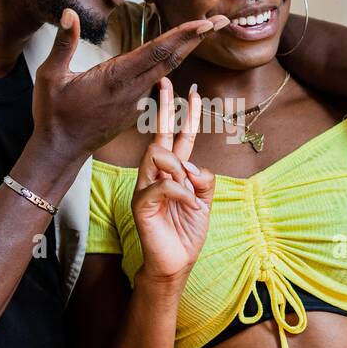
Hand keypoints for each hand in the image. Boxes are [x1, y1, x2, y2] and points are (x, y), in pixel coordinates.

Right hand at [32, 8, 229, 165]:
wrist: (61, 150)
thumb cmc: (53, 114)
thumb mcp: (50, 76)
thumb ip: (63, 43)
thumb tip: (68, 12)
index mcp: (116, 78)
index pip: (158, 52)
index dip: (183, 35)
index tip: (206, 23)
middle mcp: (133, 89)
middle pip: (172, 59)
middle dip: (198, 38)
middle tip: (223, 21)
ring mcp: (136, 100)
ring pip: (167, 70)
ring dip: (187, 48)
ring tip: (206, 30)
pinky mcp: (135, 107)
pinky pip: (157, 80)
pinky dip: (171, 62)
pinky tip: (179, 51)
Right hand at [131, 78, 214, 280]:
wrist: (176, 263)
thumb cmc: (187, 232)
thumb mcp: (205, 201)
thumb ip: (203, 180)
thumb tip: (192, 166)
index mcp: (172, 173)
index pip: (177, 138)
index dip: (184, 116)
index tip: (191, 94)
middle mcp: (155, 176)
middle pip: (159, 136)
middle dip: (165, 109)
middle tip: (167, 84)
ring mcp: (145, 188)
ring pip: (158, 155)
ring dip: (180, 169)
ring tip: (191, 192)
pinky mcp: (141, 205)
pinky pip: (162, 185)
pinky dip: (182, 193)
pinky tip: (192, 206)